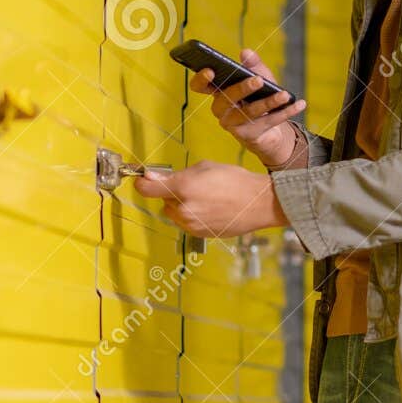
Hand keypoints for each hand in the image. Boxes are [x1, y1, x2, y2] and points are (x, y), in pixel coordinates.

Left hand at [132, 160, 288, 237]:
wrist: (259, 203)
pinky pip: (186, 224)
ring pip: (174, 213)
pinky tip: (211, 209)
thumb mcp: (205, 168)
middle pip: (163, 201)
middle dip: (172, 193)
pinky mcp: (199, 234)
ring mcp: (191, 225)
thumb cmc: (236, 181)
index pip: (146, 189)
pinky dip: (193, 217)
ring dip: (182, 206)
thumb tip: (153, 177)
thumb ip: (176, 174)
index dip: (143, 182)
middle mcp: (183, 209)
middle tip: (193, 186)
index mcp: (183, 188)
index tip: (144, 179)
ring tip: (205, 199)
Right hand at [190, 48, 308, 168]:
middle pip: (227, 99)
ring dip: (269, 102)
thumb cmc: (259, 98)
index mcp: (218, 92)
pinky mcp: (249, 136)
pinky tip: (300, 104)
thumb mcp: (259, 78)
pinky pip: (269, 122)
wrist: (268, 131)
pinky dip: (287, 112)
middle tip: (259, 80)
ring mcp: (233, 125)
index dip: (201, 79)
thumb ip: (253, 65)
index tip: (211, 71)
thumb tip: (246, 52)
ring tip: (285, 94)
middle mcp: (221, 109)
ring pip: (249, 112)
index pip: (200, 86)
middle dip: (243, 88)